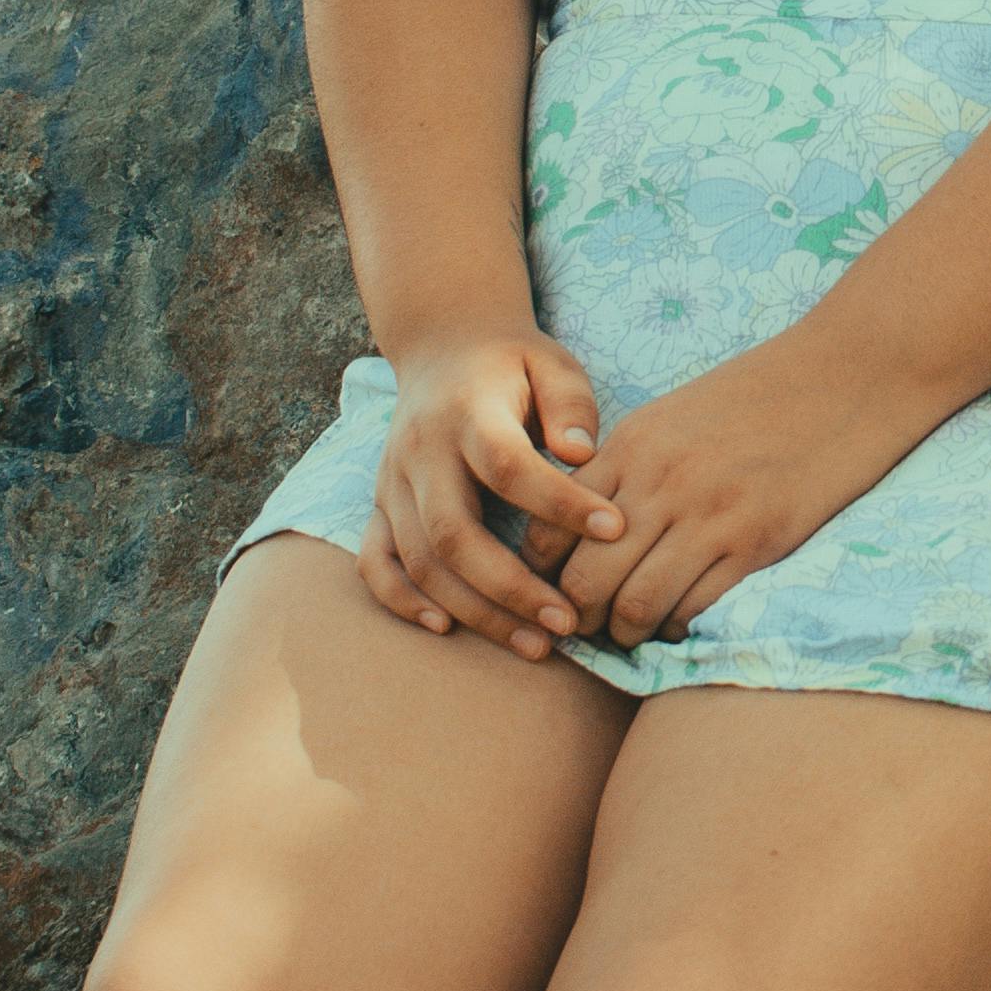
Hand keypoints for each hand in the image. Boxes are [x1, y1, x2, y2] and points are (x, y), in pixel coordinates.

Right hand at [361, 324, 626, 657]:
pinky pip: (375, 562)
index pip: (509, 466)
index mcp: (468, 412)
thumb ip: (571, 403)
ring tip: (535, 644)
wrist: (443, 346)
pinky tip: (446, 628)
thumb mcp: (551, 362)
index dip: (560, 503)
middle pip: (454, 532)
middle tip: (569, 622)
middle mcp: (421, 451)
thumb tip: (581, 453)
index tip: (615, 529)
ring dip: (474, 610)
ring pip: (419, 559)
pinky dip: (401, 600)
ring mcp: (392, 481)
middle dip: (512, 587)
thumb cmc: (512, 363)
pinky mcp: (378, 504)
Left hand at [550, 324, 927, 651]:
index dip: (544, 573)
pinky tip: (683, 620)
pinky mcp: (757, 541)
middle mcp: (661, 481)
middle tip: (588, 628)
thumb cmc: (763, 393)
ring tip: (633, 633)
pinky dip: (679, 627)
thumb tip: (592, 528)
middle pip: (586, 579)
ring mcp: (710, 513)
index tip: (559, 589)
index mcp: (633, 445)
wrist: (848, 371)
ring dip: (626, 632)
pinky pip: (695, 608)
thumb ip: (630, 466)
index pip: (554, 528)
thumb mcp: (677, 415)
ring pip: (635, 604)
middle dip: (578, 616)